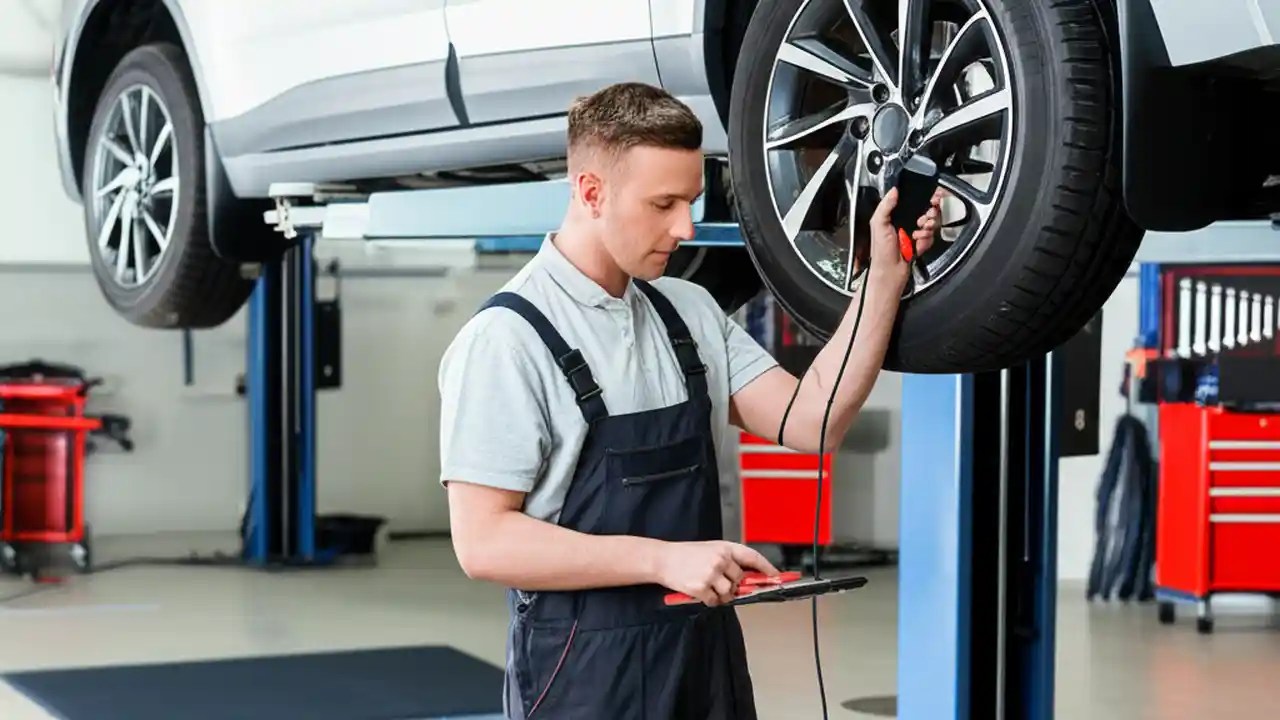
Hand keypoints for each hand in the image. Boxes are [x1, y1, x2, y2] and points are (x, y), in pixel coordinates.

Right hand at [655, 540, 781, 606]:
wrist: (662, 559)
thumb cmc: (686, 554)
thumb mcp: (710, 550)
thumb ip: (730, 560)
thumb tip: (749, 577)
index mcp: (725, 547)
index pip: (753, 557)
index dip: (768, 568)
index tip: (778, 577)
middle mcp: (720, 559)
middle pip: (740, 580)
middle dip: (733, 585)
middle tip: (719, 582)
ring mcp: (711, 573)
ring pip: (729, 593)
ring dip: (721, 595)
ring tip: (708, 586)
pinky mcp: (701, 587)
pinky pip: (715, 601)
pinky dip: (710, 600)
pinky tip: (701, 591)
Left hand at [868, 187, 944, 283]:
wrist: (890, 274)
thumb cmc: (881, 252)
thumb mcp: (878, 225)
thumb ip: (885, 206)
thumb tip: (893, 191)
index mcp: (893, 215)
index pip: (911, 200)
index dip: (923, 197)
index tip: (932, 197)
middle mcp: (904, 222)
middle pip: (925, 210)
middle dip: (928, 214)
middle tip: (924, 220)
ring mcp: (913, 232)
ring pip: (931, 223)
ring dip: (927, 228)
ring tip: (918, 234)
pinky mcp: (921, 243)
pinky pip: (931, 237)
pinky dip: (926, 240)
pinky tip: (918, 244)